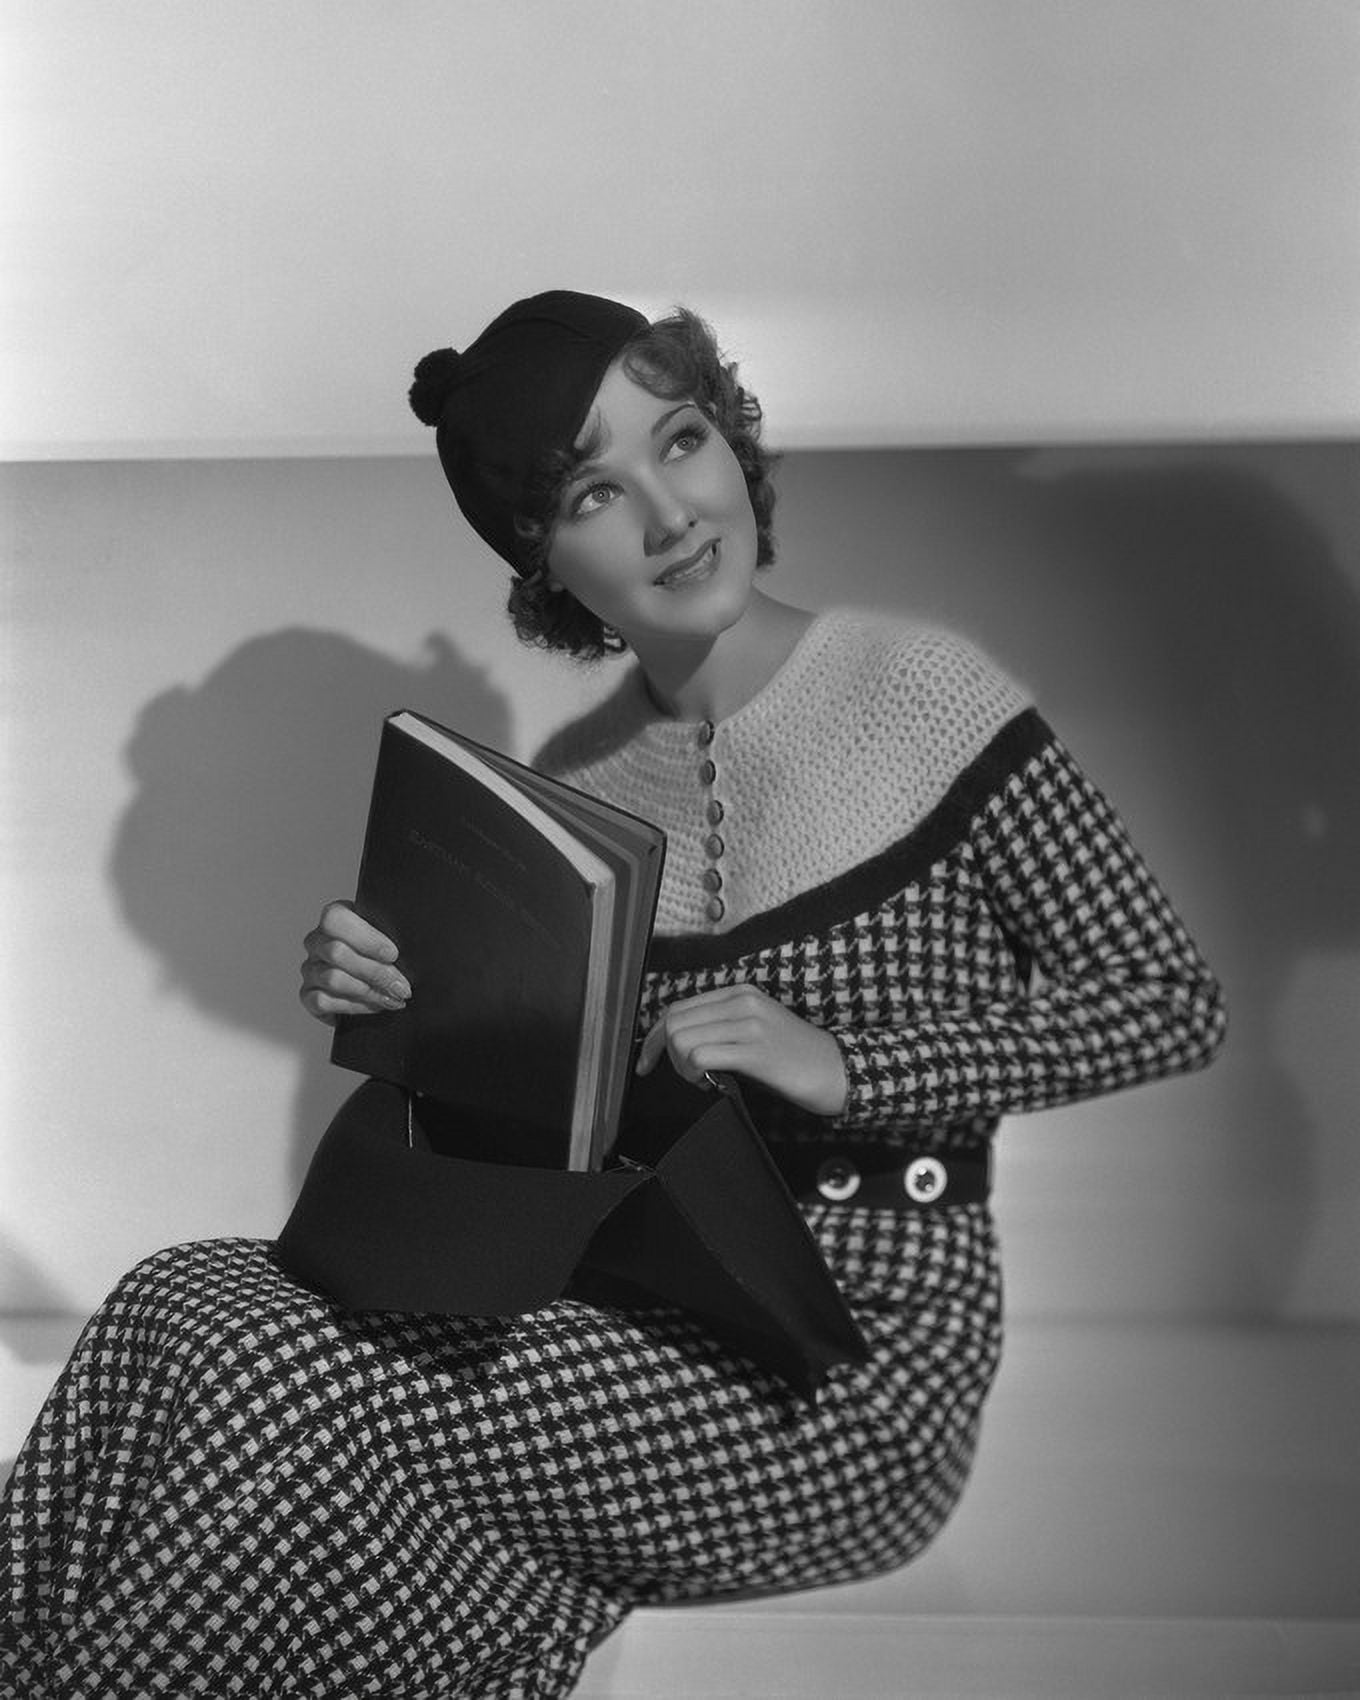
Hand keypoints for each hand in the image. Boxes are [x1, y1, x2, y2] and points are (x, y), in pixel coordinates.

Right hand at [299, 900, 409, 1025]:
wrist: (371, 983)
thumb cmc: (381, 954)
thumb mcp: (389, 937)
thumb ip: (394, 935)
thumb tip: (413, 950)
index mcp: (335, 918)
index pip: (336, 920)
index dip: (365, 938)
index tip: (394, 955)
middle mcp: (316, 941)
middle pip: (337, 953)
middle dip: (375, 972)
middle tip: (402, 986)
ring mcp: (310, 968)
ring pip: (333, 978)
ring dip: (368, 991)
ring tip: (393, 998)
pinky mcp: (307, 994)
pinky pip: (324, 1001)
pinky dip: (354, 1006)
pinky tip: (374, 1007)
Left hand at [636, 984, 848, 1116]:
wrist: (836, 1070)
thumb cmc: (793, 1057)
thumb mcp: (754, 1028)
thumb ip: (719, 1026)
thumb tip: (675, 1041)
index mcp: (739, 993)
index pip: (678, 1008)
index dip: (655, 1038)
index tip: (647, 1061)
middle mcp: (742, 1002)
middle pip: (674, 1022)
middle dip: (665, 1054)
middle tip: (685, 1076)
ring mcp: (749, 1024)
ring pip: (683, 1038)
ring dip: (681, 1067)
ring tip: (700, 1079)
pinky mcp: (755, 1051)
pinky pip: (700, 1056)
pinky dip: (693, 1074)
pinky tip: (710, 1083)